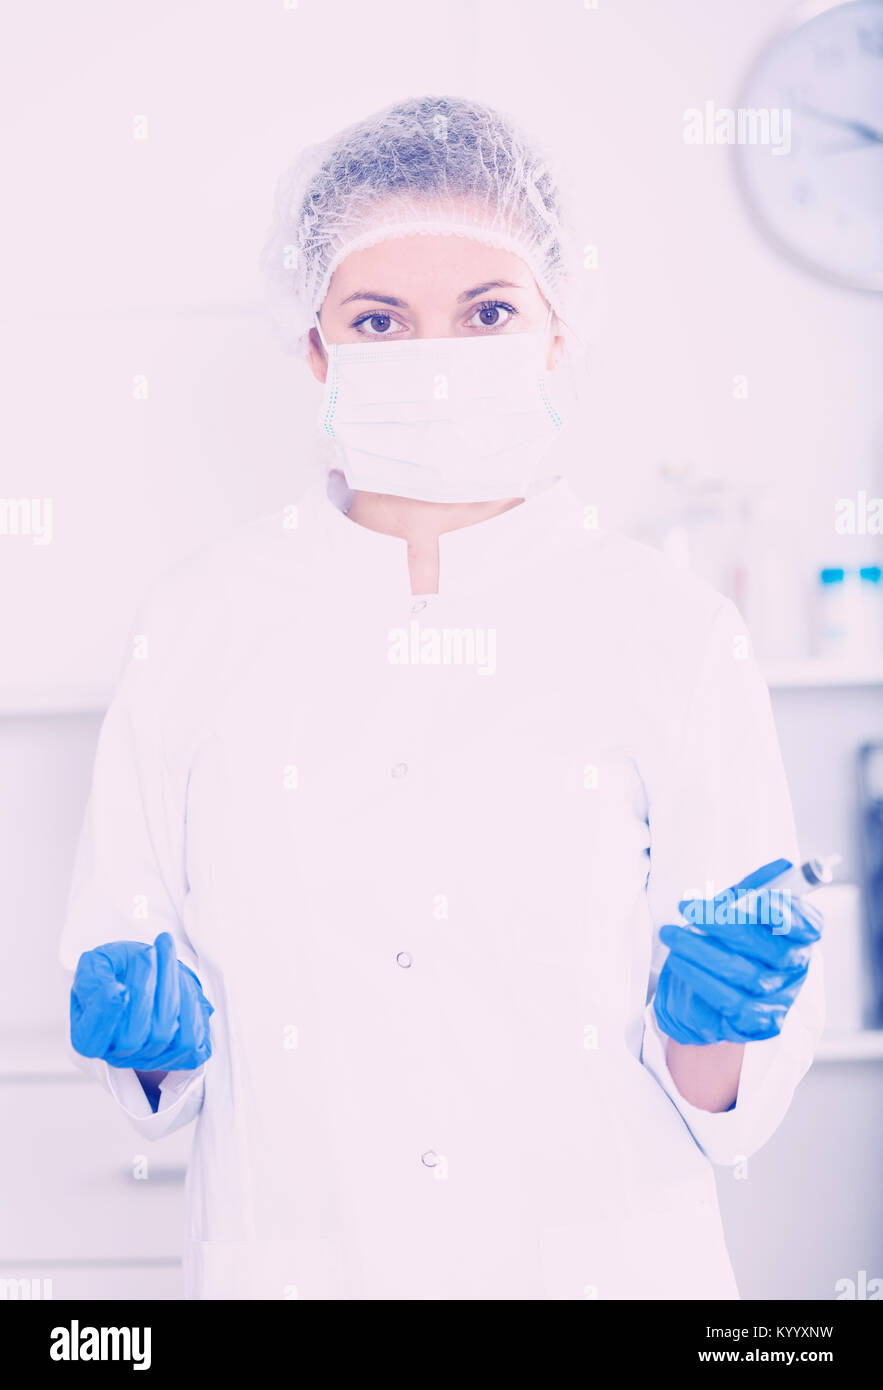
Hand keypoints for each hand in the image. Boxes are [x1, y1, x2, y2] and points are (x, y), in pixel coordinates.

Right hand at [70, 931, 213, 1069]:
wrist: (150, 976)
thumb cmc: (118, 970)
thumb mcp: (97, 964)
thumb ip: (94, 977)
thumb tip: (112, 992)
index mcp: (87, 1035)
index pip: (90, 1040)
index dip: (105, 1016)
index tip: (119, 988)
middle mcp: (117, 1055)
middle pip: (132, 1036)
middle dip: (142, 989)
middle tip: (147, 951)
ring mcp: (148, 1058)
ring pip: (163, 1033)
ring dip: (169, 986)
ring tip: (165, 951)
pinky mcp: (178, 1055)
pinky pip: (190, 1039)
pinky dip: (189, 1004)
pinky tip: (181, 979)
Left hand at [653, 859, 821, 1045]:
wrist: (704, 995)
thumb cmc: (726, 943)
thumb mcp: (738, 909)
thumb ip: (756, 888)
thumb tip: (782, 866)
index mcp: (798, 937)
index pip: (809, 926)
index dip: (789, 913)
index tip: (758, 898)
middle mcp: (795, 970)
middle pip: (773, 950)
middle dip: (727, 925)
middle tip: (688, 909)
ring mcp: (779, 999)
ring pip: (747, 975)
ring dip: (702, 950)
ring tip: (670, 934)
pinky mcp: (757, 1023)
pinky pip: (731, 1003)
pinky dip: (701, 980)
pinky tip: (679, 963)